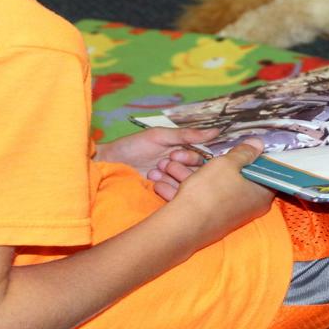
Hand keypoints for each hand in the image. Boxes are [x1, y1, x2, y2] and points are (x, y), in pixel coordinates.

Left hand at [94, 127, 221, 199]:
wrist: (111, 163)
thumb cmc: (133, 146)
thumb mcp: (160, 136)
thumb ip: (187, 135)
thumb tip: (216, 131)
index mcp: (183, 155)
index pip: (200, 160)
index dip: (189, 158)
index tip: (173, 154)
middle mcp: (181, 170)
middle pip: (196, 175)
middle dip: (179, 168)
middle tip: (162, 164)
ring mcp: (173, 184)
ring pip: (186, 186)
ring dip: (169, 178)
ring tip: (152, 172)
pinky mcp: (165, 197)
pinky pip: (176, 197)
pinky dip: (165, 189)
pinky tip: (151, 182)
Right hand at [168, 138, 277, 238]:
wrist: (186, 227)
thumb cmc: (210, 192)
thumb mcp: (228, 164)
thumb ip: (244, 152)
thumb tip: (259, 144)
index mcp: (261, 193)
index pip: (258, 170)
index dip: (243, 156)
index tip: (229, 148)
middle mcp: (249, 207)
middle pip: (228, 177)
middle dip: (203, 164)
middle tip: (185, 155)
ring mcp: (229, 215)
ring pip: (208, 188)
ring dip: (186, 175)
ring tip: (166, 166)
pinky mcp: (212, 221)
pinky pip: (199, 200)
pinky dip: (183, 191)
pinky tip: (161, 184)